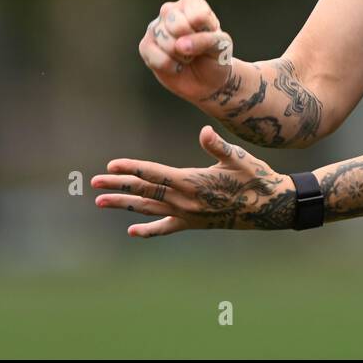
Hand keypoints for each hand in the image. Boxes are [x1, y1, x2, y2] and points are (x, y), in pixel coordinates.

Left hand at [91, 125, 297, 234]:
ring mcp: (188, 215)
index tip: (111, 166)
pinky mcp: (194, 223)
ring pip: (149, 209)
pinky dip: (149, 229)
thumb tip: (204, 132)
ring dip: (124, 205)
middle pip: (144, 192)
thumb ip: (218, 146)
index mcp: (193, 182)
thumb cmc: (255, 177)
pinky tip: (132, 230)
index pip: (155, 175)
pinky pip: (166, 228)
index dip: (132, 169)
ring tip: (100, 202)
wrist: (269, 207)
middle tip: (94, 184)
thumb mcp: (239, 158)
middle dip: (118, 186)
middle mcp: (186, 201)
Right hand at [139, 0, 234, 103]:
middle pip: (178, 26)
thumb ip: (205, 40)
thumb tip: (178, 45)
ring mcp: (155, 27)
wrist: (205, 79)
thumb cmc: (214, 56)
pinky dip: (171, 67)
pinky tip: (175, 65)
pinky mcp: (145, 46)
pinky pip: (158, 59)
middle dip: (191, 44)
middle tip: (196, 49)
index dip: (207, 34)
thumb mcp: (221, 45)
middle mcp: (170, 10)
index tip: (211, 37)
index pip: (198, 16)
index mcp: (191, 3)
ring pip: (167, 43)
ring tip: (186, 56)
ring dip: (182, 57)